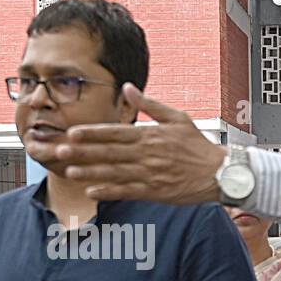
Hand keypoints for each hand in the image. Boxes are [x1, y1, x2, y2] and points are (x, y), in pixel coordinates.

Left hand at [54, 84, 225, 203]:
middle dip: (82, 153)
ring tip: (70, 172)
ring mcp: (151, 175)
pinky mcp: (156, 192)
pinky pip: (128, 191)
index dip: (92, 133)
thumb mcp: (177, 118)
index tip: (71, 133)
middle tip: (59, 152)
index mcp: (150, 135)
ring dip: (91, 173)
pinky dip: (110, 192)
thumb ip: (150, 104)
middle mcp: (147, 155)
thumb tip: (128, 87)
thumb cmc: (199, 145)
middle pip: (109, 153)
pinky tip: (93, 192)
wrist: (221, 174)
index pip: (115, 133)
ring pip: (114, 173)